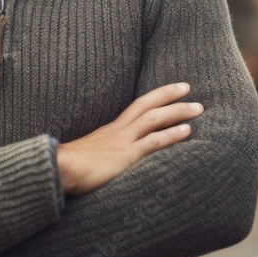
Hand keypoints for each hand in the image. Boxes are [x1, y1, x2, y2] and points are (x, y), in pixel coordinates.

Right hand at [56, 82, 202, 196]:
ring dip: (178, 111)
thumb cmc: (70, 166)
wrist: (59, 169)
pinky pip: (153, 141)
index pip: (137, 107)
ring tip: (197, 108)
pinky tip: (187, 131)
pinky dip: (171, 134)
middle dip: (169, 95)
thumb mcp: (89, 155)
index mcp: (111, 130)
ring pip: (154, 118)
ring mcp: (123, 141)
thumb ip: (103, 154)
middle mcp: (119, 130)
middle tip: (189, 88)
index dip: (155, 97)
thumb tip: (109, 158)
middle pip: (147, 104)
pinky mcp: (126, 155)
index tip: (172, 90)